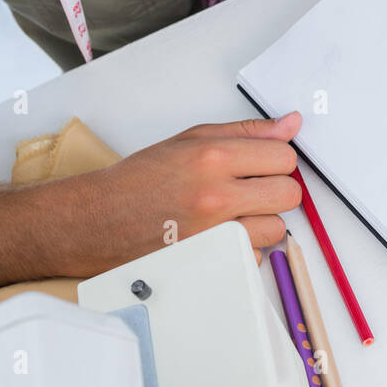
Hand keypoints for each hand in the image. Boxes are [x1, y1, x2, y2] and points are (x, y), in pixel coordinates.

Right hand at [44, 112, 303, 275]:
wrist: (95, 220)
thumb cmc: (139, 180)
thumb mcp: (190, 139)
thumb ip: (246, 132)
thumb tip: (290, 124)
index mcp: (213, 157)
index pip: (284, 156)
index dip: (276, 160)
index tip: (262, 164)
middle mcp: (216, 196)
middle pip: (289, 194)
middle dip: (276, 190)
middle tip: (251, 190)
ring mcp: (214, 234)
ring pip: (277, 229)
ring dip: (262, 222)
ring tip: (232, 214)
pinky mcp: (210, 262)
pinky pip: (255, 255)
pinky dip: (245, 247)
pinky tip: (221, 235)